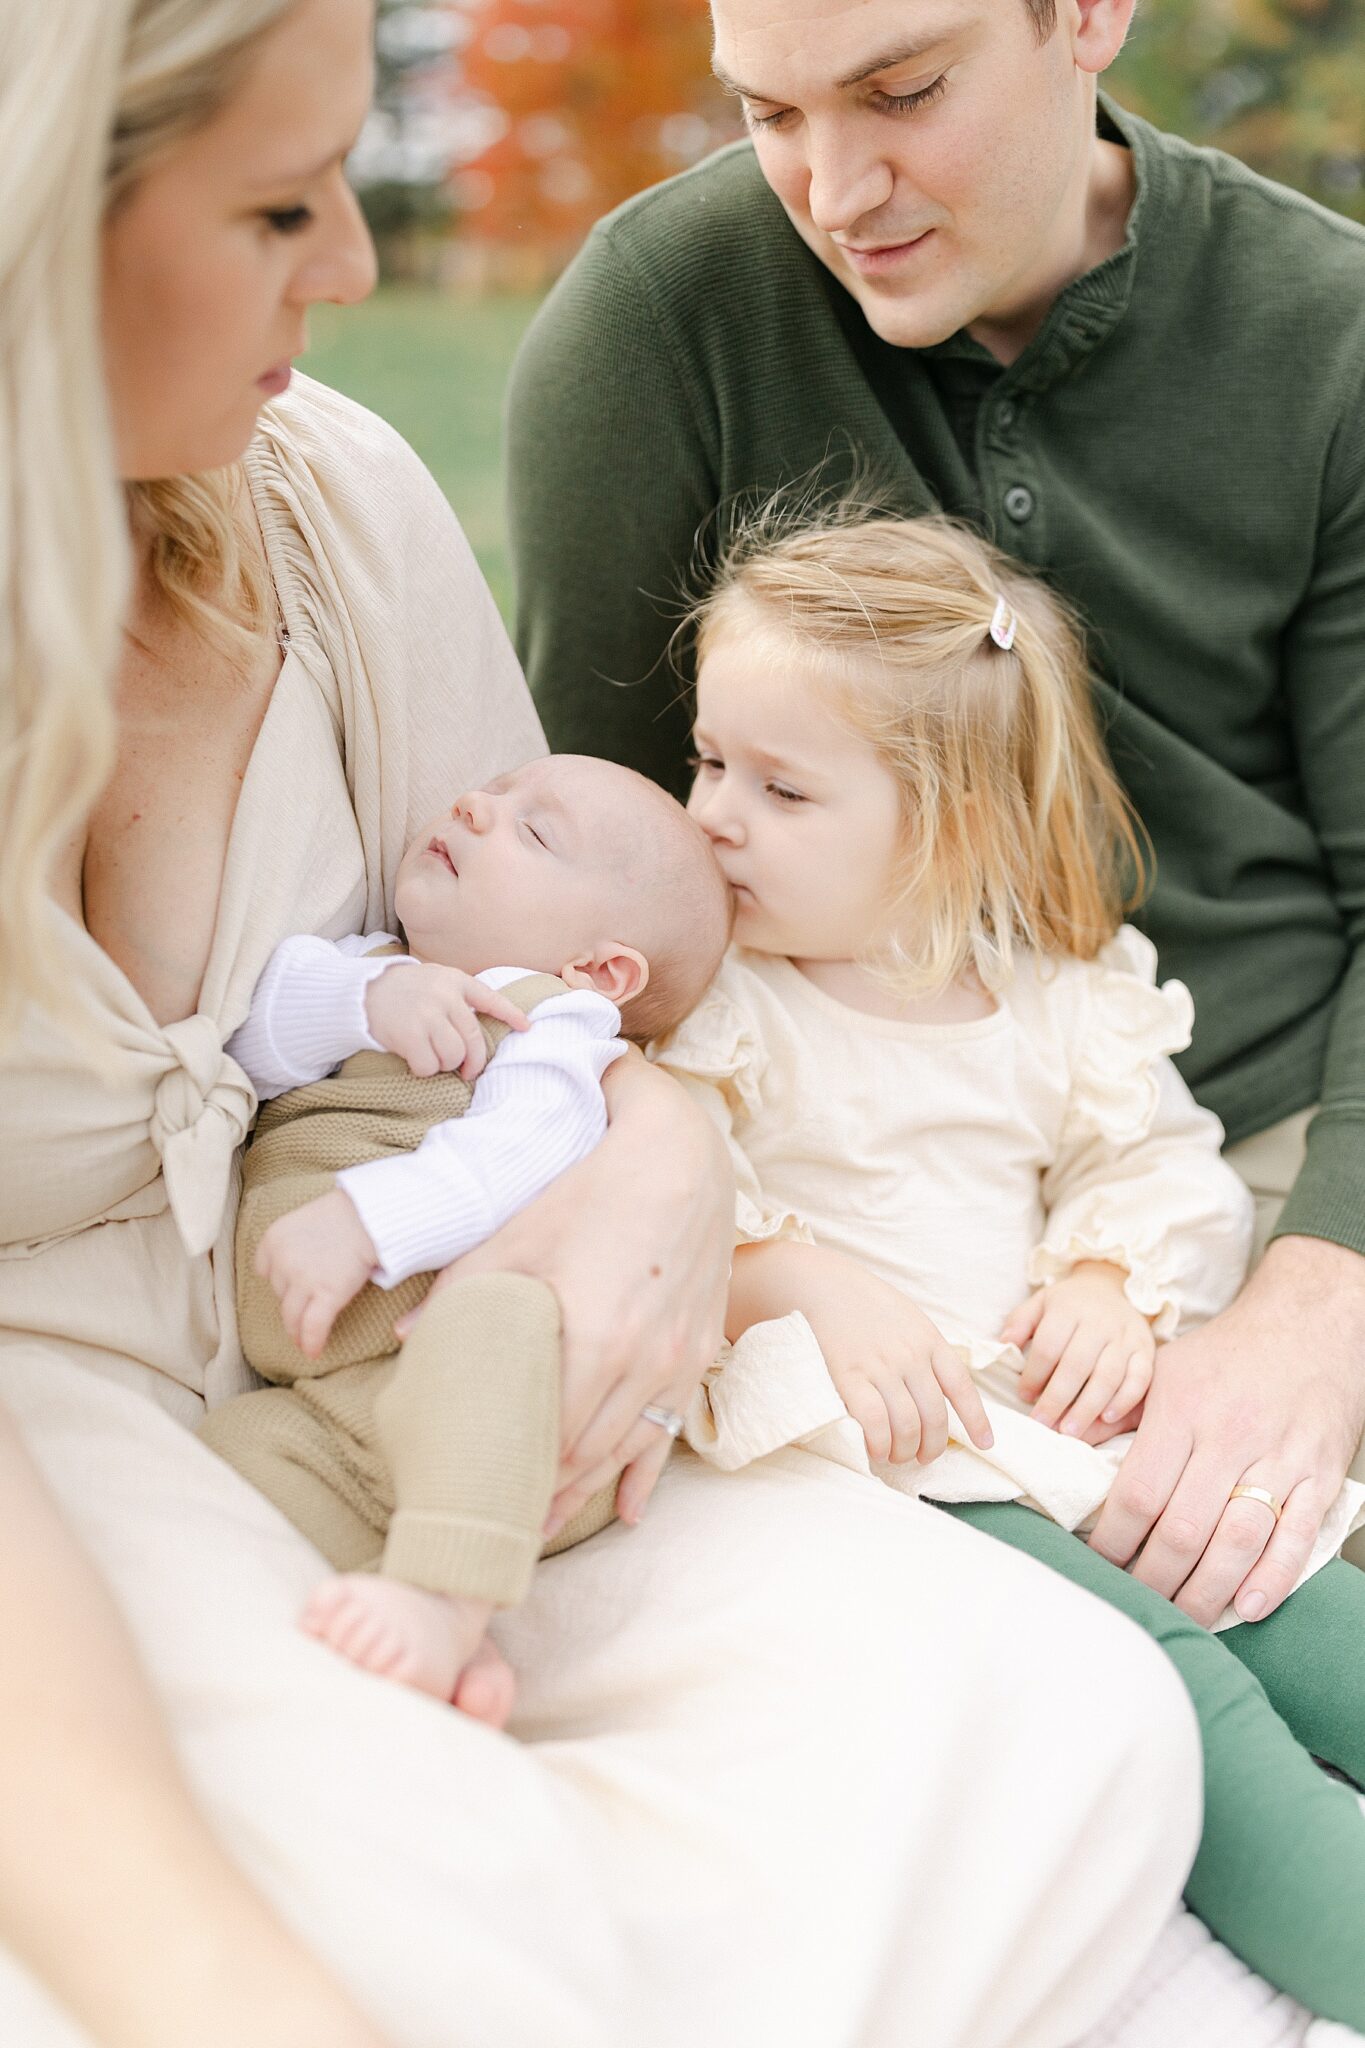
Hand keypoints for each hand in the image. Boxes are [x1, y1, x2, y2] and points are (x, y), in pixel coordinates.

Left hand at [255, 1189, 376, 1357]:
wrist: (372, 1217)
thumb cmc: (348, 1215)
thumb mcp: (308, 1219)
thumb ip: (295, 1243)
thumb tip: (300, 1266)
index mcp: (274, 1239)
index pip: (264, 1269)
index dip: (279, 1279)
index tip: (290, 1286)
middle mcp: (282, 1260)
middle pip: (280, 1292)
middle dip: (293, 1301)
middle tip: (305, 1310)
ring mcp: (303, 1279)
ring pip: (291, 1316)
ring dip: (297, 1330)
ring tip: (304, 1340)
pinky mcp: (326, 1295)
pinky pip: (313, 1327)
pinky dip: (312, 1342)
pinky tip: (314, 1352)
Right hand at [365, 962, 527, 1081]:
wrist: (358, 992)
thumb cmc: (401, 992)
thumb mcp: (432, 982)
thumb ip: (455, 999)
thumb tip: (477, 1037)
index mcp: (453, 980)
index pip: (490, 998)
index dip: (510, 1014)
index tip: (526, 1027)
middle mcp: (443, 995)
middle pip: (473, 1040)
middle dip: (474, 1062)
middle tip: (468, 1072)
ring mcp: (426, 1014)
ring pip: (454, 1055)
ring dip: (445, 1065)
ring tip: (432, 1058)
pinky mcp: (408, 1033)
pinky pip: (429, 1065)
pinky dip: (425, 1070)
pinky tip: (415, 1061)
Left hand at [399, 1051, 730, 1526]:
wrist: (686, 1158)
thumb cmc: (593, 1189)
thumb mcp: (520, 1232)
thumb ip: (462, 1291)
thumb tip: (405, 1338)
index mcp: (595, 1338)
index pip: (548, 1436)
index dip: (512, 1474)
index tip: (477, 1500)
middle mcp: (643, 1363)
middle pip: (584, 1456)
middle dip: (541, 1493)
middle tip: (498, 1525)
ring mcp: (677, 1364)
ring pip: (624, 1452)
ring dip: (583, 1492)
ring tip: (542, 1526)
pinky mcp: (699, 1356)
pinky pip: (672, 1433)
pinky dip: (644, 1475)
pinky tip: (628, 1510)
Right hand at [728, 1239, 993, 1464]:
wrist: (817, 1284)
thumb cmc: (860, 1303)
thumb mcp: (905, 1316)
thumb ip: (923, 1348)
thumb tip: (939, 1384)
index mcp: (928, 1339)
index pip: (961, 1386)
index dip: (977, 1419)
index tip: (985, 1443)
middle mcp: (909, 1355)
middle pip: (935, 1415)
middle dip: (933, 1446)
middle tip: (923, 1457)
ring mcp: (879, 1366)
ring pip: (907, 1424)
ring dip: (905, 1450)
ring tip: (897, 1457)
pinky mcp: (848, 1376)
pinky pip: (874, 1421)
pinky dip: (879, 1443)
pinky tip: (876, 1451)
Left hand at [1002, 1261, 1155, 1436]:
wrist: (1110, 1288)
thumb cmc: (1068, 1304)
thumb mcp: (1040, 1302)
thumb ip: (1020, 1322)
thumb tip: (1003, 1344)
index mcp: (1069, 1309)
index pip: (1049, 1346)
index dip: (1034, 1374)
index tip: (1024, 1396)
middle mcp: (1100, 1322)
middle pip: (1077, 1364)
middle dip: (1057, 1398)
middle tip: (1042, 1424)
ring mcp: (1126, 1336)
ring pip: (1109, 1375)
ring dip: (1088, 1406)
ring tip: (1070, 1430)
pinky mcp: (1146, 1349)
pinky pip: (1140, 1377)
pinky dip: (1125, 1399)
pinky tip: (1107, 1418)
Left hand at [1088, 1235, 1364, 1624]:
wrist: (1311, 1326)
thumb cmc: (1230, 1355)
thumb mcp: (1168, 1369)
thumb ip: (1123, 1412)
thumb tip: (1068, 1441)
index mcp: (1183, 1410)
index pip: (1139, 1493)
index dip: (1114, 1541)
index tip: (1099, 1565)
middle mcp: (1230, 1436)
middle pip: (1183, 1529)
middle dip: (1153, 1578)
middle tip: (1136, 1602)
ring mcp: (1279, 1458)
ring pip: (1237, 1541)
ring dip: (1205, 1591)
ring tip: (1182, 1617)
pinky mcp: (1319, 1476)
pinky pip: (1296, 1537)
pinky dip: (1272, 1578)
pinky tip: (1247, 1606)